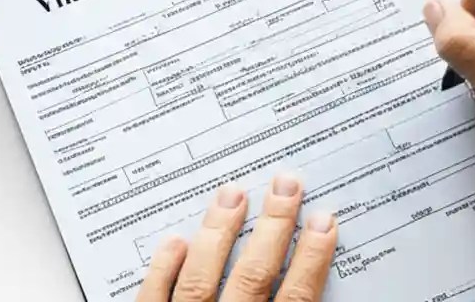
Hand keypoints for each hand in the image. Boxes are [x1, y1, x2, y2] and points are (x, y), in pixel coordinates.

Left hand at [137, 175, 337, 301]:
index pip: (296, 298)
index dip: (311, 258)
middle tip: (285, 185)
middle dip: (273, 226)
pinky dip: (163, 270)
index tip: (323, 222)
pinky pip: (152, 299)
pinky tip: (176, 241)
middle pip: (253, 277)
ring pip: (200, 280)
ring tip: (232, 194)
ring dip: (218, 233)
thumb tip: (314, 279)